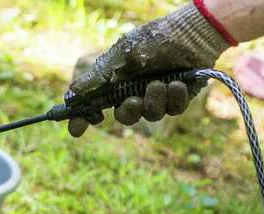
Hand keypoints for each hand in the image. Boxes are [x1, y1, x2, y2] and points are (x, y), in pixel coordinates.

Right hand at [69, 3, 228, 136]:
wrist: (192, 32)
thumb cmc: (154, 39)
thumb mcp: (120, 56)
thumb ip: (97, 77)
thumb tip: (72, 94)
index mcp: (117, 81)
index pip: (95, 106)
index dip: (84, 119)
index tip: (77, 130)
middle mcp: (135, 90)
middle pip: (124, 117)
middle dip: (128, 112)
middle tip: (132, 101)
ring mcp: (157, 96)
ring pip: (150, 115)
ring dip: (154, 100)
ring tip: (161, 82)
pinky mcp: (178, 98)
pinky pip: (172, 110)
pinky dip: (173, 98)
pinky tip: (177, 82)